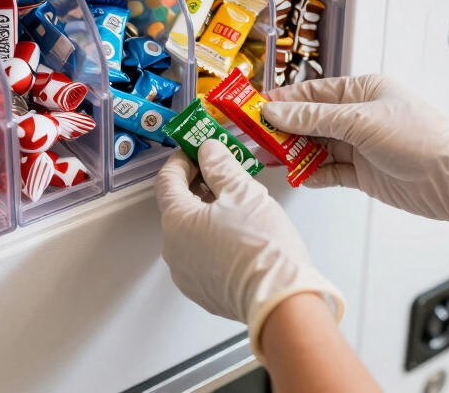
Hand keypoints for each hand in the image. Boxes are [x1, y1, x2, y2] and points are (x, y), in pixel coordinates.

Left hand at [155, 140, 344, 359]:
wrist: (281, 298)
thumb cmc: (263, 246)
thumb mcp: (243, 191)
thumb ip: (221, 165)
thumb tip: (209, 150)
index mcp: (176, 221)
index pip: (167, 180)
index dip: (182, 160)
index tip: (197, 151)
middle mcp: (173, 250)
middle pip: (179, 207)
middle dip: (199, 186)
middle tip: (223, 173)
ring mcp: (186, 274)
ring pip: (191, 234)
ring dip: (207, 215)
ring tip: (238, 204)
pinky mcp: (203, 291)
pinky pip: (202, 257)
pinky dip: (213, 240)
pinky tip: (239, 234)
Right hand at [261, 75, 448, 240]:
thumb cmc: (421, 139)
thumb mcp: (362, 121)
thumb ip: (316, 118)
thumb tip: (277, 112)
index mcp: (363, 91)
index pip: (313, 93)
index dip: (282, 101)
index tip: (253, 107)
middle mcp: (360, 116)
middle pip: (310, 120)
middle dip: (282, 128)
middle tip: (252, 136)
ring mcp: (361, 146)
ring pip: (316, 147)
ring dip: (292, 152)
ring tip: (266, 157)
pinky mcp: (363, 174)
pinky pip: (328, 171)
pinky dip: (311, 173)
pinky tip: (296, 175)